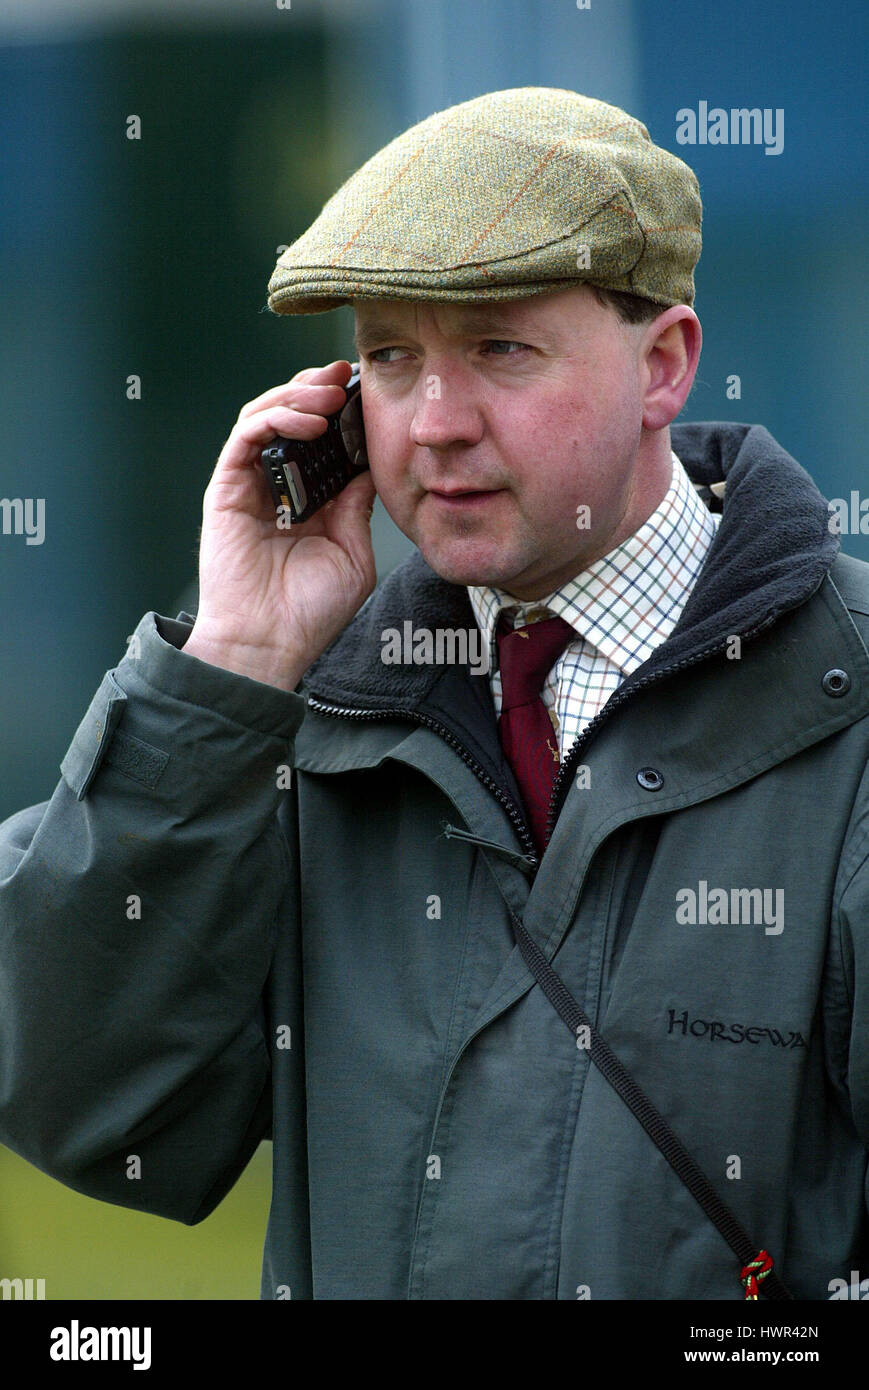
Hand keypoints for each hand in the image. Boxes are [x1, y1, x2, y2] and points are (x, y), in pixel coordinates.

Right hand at [183, 360, 376, 689]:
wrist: (269, 644)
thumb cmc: (310, 613)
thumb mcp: (353, 554)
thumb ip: (359, 507)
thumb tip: (370, 464)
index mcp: (312, 501)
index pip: (327, 441)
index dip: (346, 412)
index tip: (372, 392)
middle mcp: (280, 486)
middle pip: (295, 418)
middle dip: (320, 389)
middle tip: (348, 375)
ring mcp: (251, 484)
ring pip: (267, 415)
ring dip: (298, 395)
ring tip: (330, 394)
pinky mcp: (227, 487)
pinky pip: (247, 436)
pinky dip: (276, 417)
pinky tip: (308, 422)